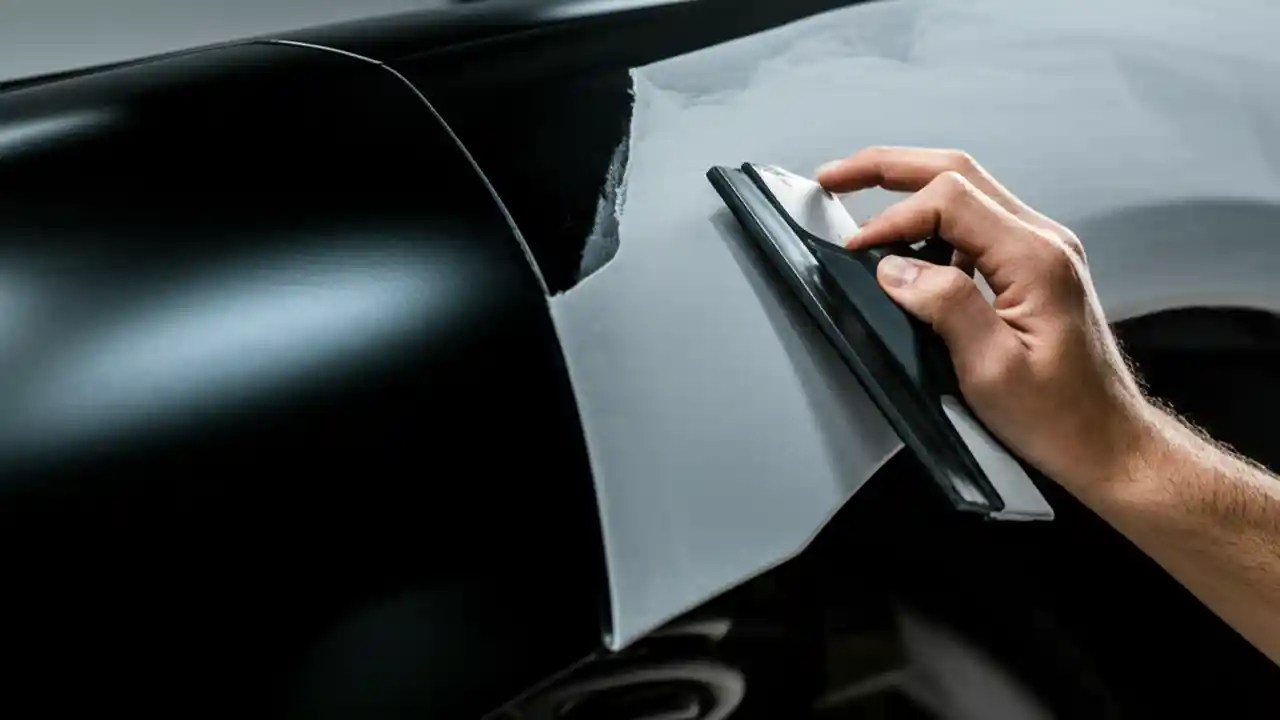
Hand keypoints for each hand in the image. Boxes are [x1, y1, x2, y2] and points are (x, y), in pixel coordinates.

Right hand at [817, 147, 1151, 489]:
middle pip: (958, 172)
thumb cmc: (1059, 416)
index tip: (854, 248)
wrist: (1106, 440)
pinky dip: (930, 221)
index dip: (892, 217)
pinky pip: (976, 224)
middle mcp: (1044, 241)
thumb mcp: (992, 370)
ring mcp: (1042, 250)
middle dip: (888, 167)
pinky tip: (903, 243)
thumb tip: (894, 267)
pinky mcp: (1034, 267)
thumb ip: (945, 307)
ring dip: (908, 187)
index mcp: (1036, 258)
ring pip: (967, 190)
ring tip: (858, 195)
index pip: (950, 200)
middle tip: (834, 176)